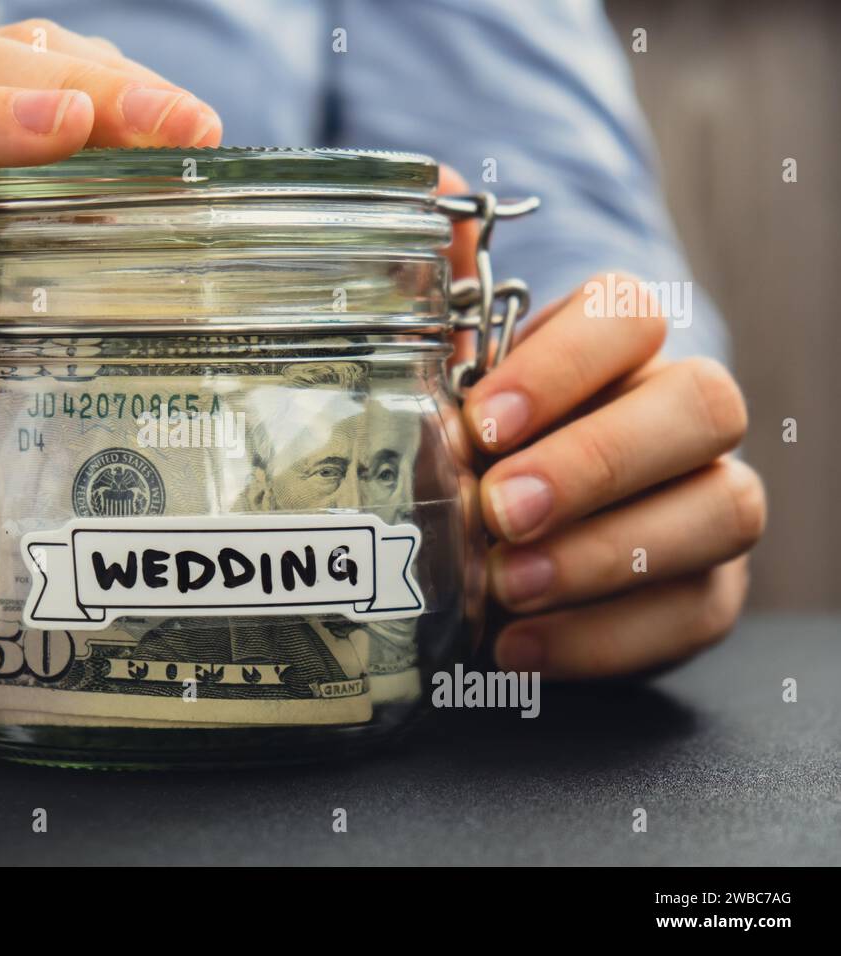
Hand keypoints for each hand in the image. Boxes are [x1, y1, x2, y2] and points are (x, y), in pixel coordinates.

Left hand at [462, 274, 765, 677]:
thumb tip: (431, 195)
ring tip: (508, 585)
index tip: (481, 422)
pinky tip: (517, 646)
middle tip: (501, 510)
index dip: (564, 363)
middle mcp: (682, 418)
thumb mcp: (442, 387)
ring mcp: (709, 504)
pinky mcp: (707, 593)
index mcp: (616, 351)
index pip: (629, 314)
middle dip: (598, 462)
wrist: (498, 554)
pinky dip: (602, 638)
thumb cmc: (473, 457)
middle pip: (706, 404)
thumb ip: (442, 303)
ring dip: (608, 554)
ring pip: (723, 508)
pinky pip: (696, 614)